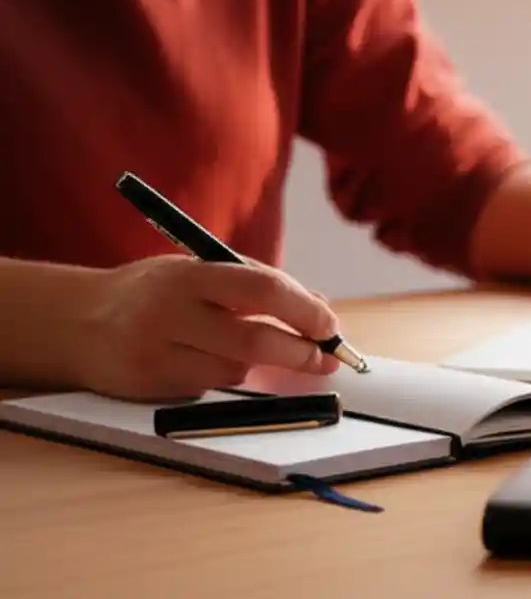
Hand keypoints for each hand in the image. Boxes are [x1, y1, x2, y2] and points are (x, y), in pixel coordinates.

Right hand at [70, 255, 340, 400]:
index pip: (262, 288)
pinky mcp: (151, 385)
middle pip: (254, 339)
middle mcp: (171, 311)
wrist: (76, 322)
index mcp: (190, 273)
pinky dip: (224, 375)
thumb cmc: (154, 292)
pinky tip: (204, 359)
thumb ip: (256, 282)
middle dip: (300, 352)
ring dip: (257, 363)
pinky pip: (210, 386)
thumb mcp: (198, 269)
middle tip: (325, 358)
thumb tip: (320, 304)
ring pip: (236, 369)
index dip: (303, 309)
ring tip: (245, 346)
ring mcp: (158, 351)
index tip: (329, 325)